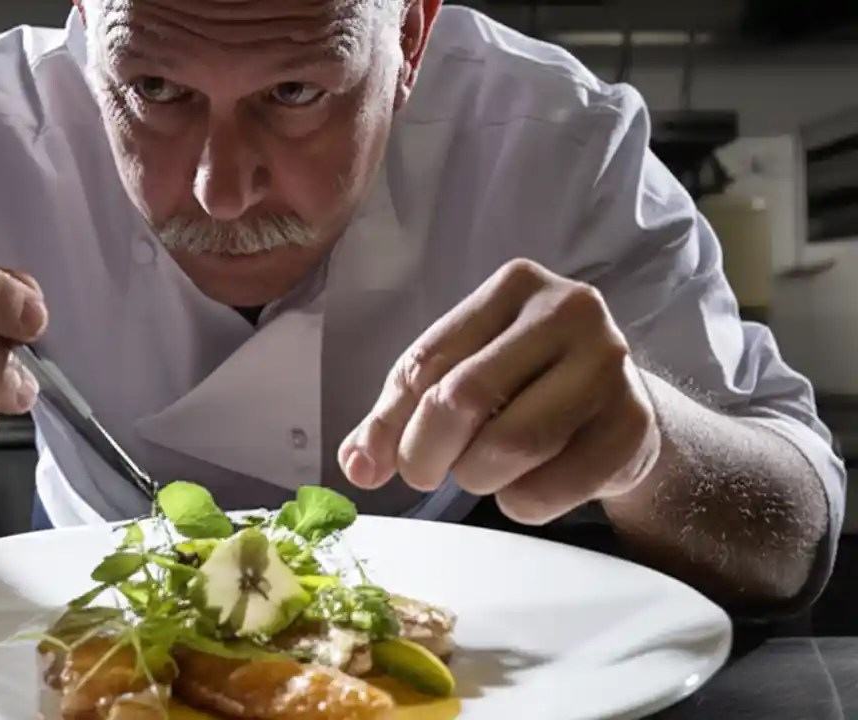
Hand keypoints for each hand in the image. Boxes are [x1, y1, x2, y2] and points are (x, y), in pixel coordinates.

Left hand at [338, 259, 661, 524]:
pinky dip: (522, 504)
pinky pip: (551, 487)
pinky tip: (527, 488)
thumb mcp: (456, 380)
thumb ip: (398, 416)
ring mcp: (610, 365)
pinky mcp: (633, 426)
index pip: (428, 359)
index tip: (377, 465)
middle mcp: (569, 310)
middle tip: (424, 474)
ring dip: (478, 477)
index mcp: (515, 285)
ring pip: (511, 444)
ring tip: (482, 473)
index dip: (390, 422)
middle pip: (463, 397)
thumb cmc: (524, 386)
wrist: (620, 410)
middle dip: (427, 453)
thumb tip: (356, 466)